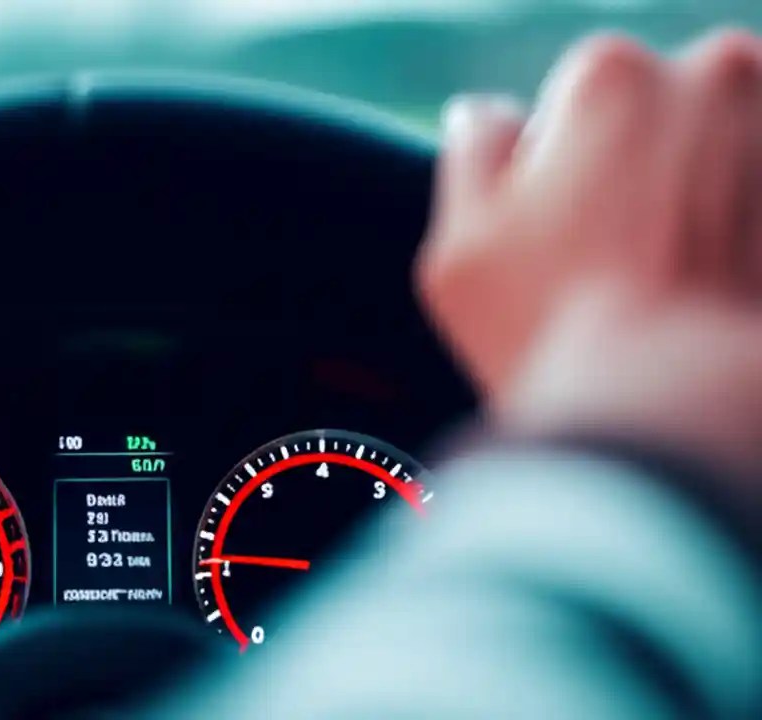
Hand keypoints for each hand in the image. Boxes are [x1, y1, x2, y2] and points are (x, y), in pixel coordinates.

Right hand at [417, 31, 761, 476]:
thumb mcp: (462, 243)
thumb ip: (473, 153)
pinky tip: (707, 292)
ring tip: (667, 282)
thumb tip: (488, 118)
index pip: (577, 96)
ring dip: (699, 198)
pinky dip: (738, 233)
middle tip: (612, 260)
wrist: (681, 411)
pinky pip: (754, 202)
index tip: (556, 234)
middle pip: (662, 109)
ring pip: (723, 151)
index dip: (558, 167)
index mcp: (609, 76)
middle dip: (638, 169)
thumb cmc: (554, 331)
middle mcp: (714, 79)